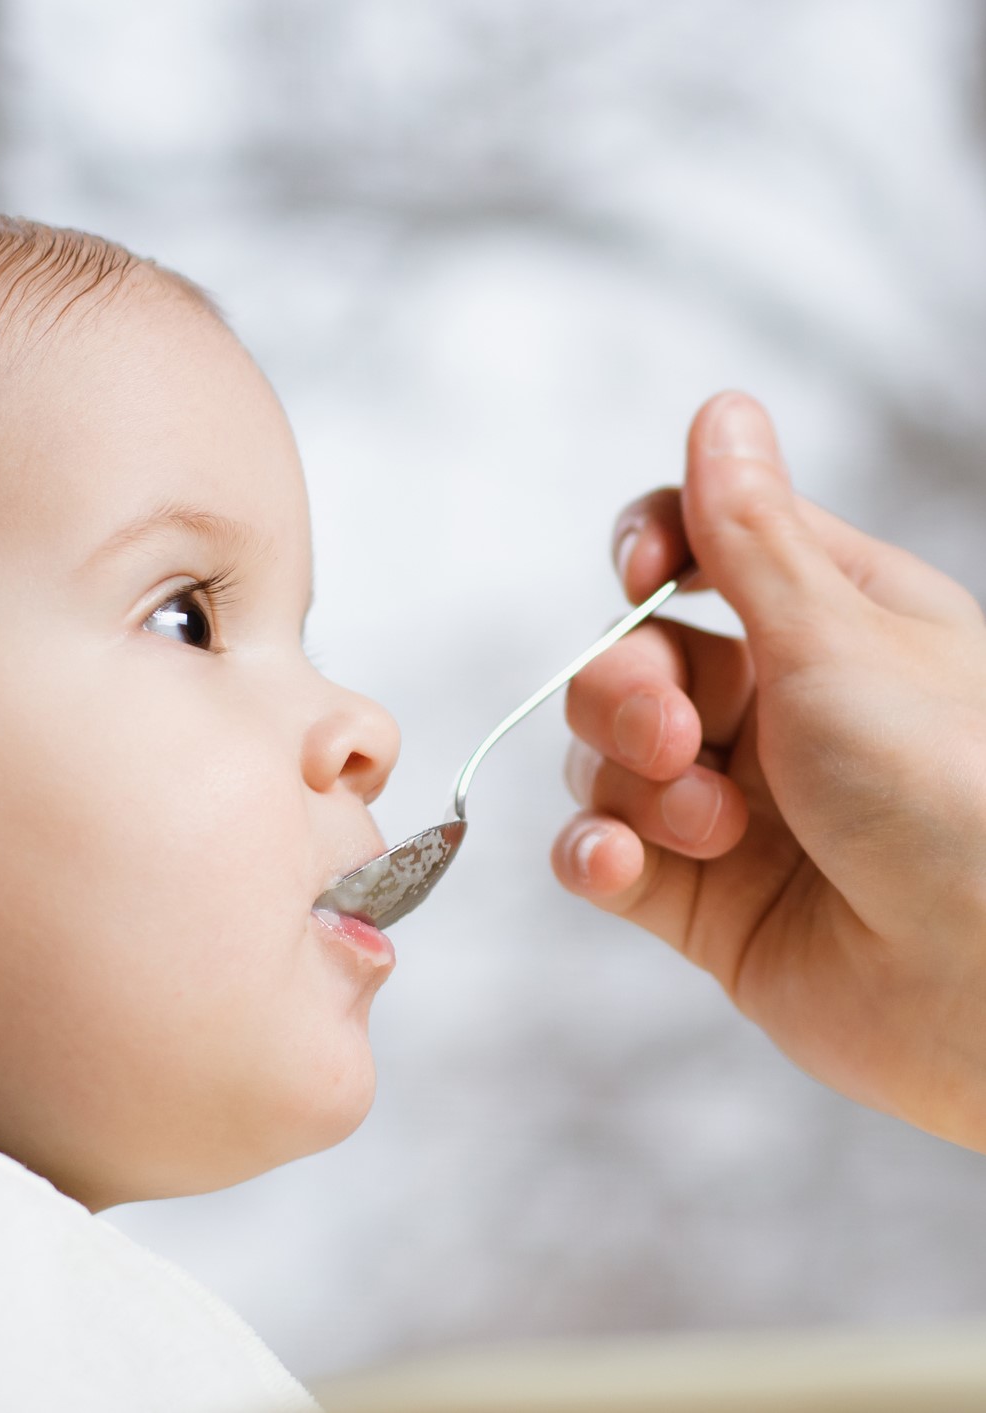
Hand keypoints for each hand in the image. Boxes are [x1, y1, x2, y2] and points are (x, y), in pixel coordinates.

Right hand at [552, 391, 985, 1149]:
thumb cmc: (952, 792)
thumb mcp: (839, 642)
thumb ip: (750, 535)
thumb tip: (720, 408)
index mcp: (825, 623)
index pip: (699, 549)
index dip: (650, 552)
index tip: (641, 576)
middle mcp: (774, 707)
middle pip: (628, 659)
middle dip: (627, 694)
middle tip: (677, 737)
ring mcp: (733, 805)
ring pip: (606, 760)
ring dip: (633, 784)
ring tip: (711, 828)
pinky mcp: (702, 897)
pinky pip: (606, 853)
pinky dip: (598, 853)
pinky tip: (618, 862)